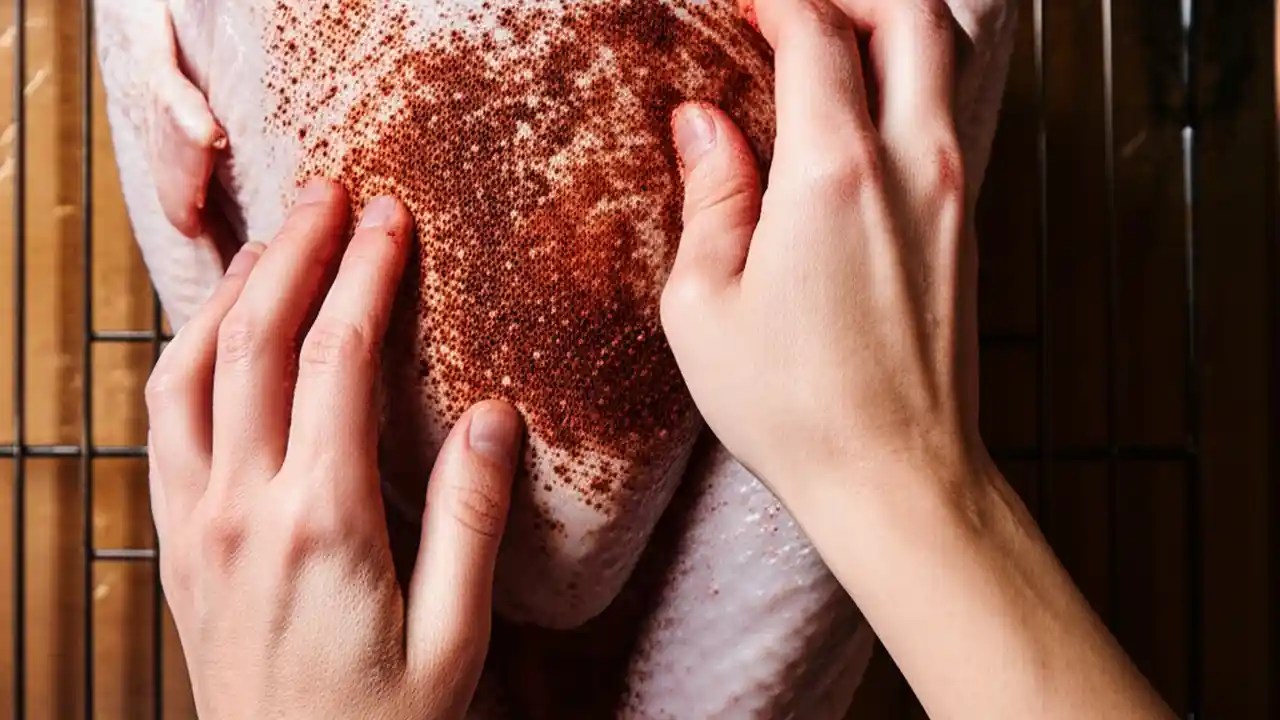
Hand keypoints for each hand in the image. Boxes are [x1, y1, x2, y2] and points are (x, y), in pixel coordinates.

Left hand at [145, 180, 522, 718]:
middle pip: (253, 342)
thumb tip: (491, 416)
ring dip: (230, 293)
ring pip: (187, 371)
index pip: (335, 361)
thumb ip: (471, 521)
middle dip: (295, 253)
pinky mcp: (177, 543)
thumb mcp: (454, 637)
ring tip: (276, 243)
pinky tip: (221, 336)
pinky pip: (165, 422)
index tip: (391, 218)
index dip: (365, 276)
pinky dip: (188, 354)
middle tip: (331, 193)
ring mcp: (194, 524)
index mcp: (322, 523)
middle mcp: (241, 510)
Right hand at [662, 1, 1171, 716]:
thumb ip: (709, 194)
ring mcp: (951, 194)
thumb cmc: (794, 406)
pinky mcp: (967, 227)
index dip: (775, 0)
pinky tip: (857, 119)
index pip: (817, 33)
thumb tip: (702, 123)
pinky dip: (910, 85)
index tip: (741, 6)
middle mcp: (910, 165)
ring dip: (895, 27)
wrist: (898, 476)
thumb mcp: (705, 304)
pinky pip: (947, 118)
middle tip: (797, 8)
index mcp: (832, 173)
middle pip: (914, 15)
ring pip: (949, 58)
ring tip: (834, 44)